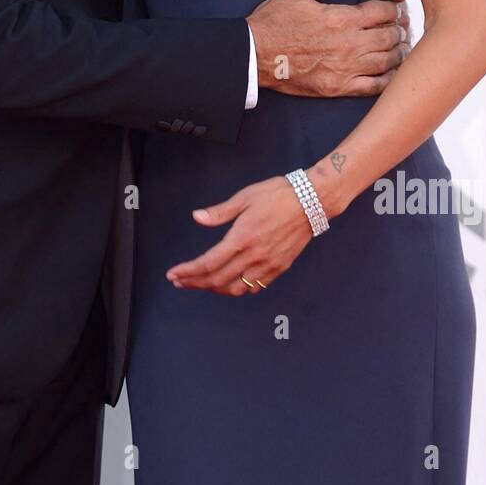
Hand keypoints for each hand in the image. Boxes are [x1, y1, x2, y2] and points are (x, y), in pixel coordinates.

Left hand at [165, 177, 313, 294]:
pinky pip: (255, 287)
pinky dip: (238, 289)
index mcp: (242, 238)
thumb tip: (197, 217)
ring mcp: (268, 264)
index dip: (188, 272)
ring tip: (201, 283)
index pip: (208, 263)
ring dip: (215, 289)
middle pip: (217, 279)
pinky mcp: (279, 267)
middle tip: (179, 281)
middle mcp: (254, 255)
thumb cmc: (277, 195)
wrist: (311, 201)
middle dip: (195, 282)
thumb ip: (219, 212)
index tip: (173, 274)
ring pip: (236, 288)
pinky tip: (229, 283)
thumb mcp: (244, 197)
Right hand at [246, 0, 411, 97]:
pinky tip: (390, 72)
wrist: (253, 55)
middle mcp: (348, 44)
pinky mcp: (339, 88)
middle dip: (400, 29)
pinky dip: (389, 79)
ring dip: (399, 52)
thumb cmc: (273, 20)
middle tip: (401, 27)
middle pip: (391, 36)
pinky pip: (375, 86)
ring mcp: (345, 68)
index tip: (395, 8)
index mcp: (341, 18)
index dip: (395, 8)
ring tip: (400, 47)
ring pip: (388, 61)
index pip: (385, 11)